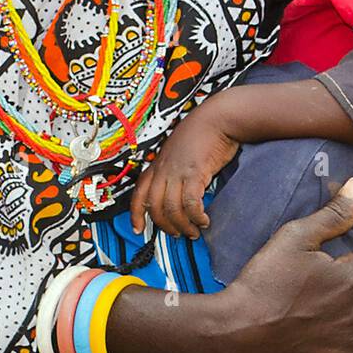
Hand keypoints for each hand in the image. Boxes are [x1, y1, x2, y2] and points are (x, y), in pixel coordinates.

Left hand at [130, 103, 239, 238]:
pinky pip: (190, 204)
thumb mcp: (179, 151)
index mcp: (158, 163)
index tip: (138, 229)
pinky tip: (204, 220)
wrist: (217, 118)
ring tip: (194, 231)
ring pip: (171, 209)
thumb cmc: (202, 132)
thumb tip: (178, 190)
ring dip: (183, 226)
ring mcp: (177, 172)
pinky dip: (196, 217)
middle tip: (178, 234)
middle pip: (154, 207)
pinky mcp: (194, 174)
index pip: (139, 192)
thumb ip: (174, 168)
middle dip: (165, 226)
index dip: (136, 214)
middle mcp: (164, 169)